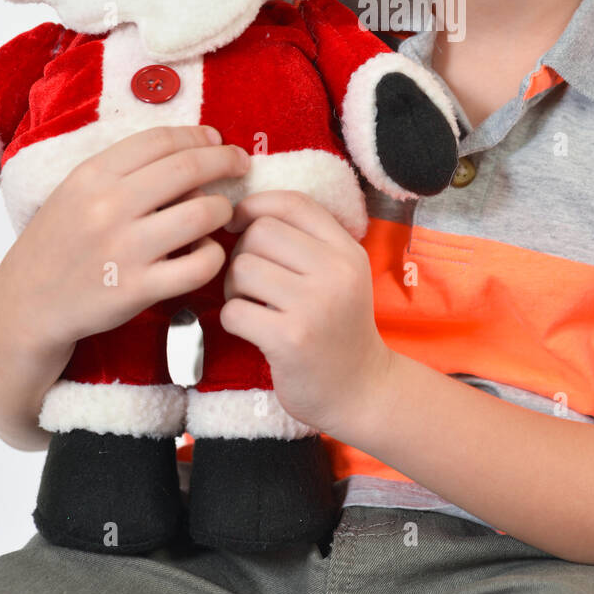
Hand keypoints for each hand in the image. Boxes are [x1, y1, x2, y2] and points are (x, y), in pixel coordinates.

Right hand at [0, 125, 248, 356]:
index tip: (217, 139)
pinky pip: (200, 265)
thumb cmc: (62, 241)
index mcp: (92, 176)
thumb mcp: (78, 191)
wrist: (29, 302)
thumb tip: (195, 149)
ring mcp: (124, 249)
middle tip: (240, 164)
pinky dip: (213, 255)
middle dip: (226, 161)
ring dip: (222, 209)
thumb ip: (126, 170)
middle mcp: (108, 207)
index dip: (198, 135)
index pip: (161, 140)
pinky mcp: (138, 289)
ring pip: (203, 214)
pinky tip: (205, 252)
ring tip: (220, 214)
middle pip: (189, 169)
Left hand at [220, 189, 394, 437]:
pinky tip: (252, 330)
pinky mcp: (290, 339)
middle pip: (260, 232)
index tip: (238, 223)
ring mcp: (314, 306)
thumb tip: (243, 212)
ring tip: (252, 305)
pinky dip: (233, 320)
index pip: (293, 203)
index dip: (255, 205)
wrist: (360, 390)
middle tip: (250, 282)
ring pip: (242, 268)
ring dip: (233, 288)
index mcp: (347, 251)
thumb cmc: (337, 327)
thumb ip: (305, 241)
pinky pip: (234, 311)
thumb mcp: (339, 274)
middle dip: (242, 254)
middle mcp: (336, 272)